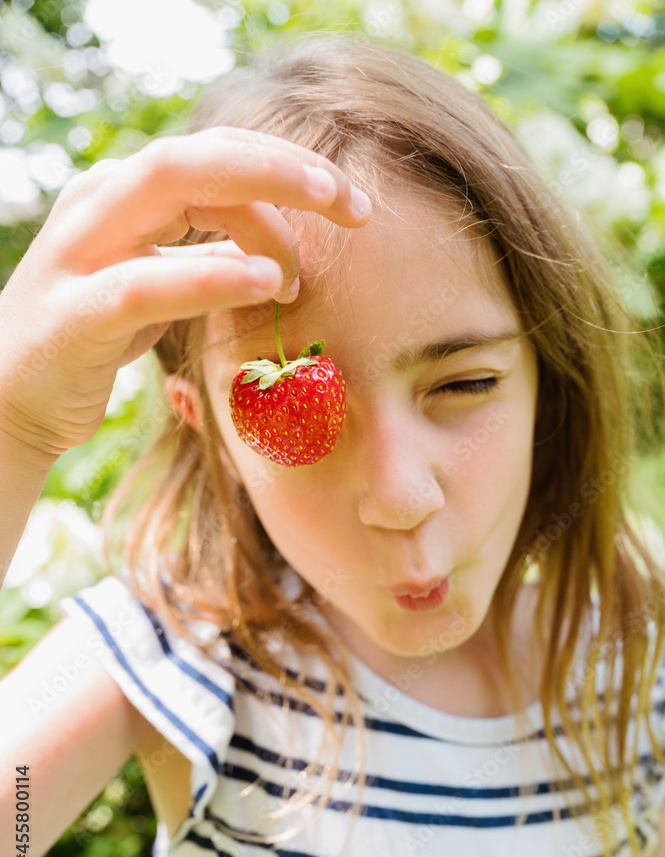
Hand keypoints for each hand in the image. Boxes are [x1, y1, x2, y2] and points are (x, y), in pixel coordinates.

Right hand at [0, 126, 371, 464]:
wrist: (14, 398)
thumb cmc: (97, 336)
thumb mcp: (158, 284)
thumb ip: (204, 254)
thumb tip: (277, 250)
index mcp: (125, 193)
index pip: (217, 155)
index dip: (290, 168)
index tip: (352, 206)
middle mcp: (100, 204)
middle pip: (200, 154)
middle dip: (285, 167)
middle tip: (353, 205)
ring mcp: (80, 252)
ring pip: (168, 188)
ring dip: (258, 205)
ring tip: (321, 240)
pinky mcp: (75, 314)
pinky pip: (147, 283)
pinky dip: (212, 277)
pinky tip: (266, 282)